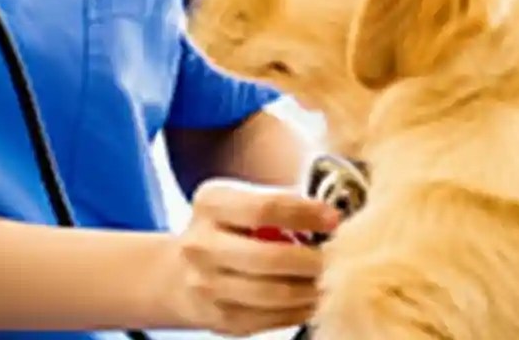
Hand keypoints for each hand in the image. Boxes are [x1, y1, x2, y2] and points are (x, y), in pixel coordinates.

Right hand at [159, 179, 340, 336]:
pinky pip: (272, 318)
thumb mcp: (239, 201)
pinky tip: (310, 297)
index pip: (264, 208)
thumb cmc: (226, 230)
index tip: (333, 219)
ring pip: (274, 293)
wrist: (182, 272)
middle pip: (269, 256)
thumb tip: (332, 216)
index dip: (305, 214)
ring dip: (311, 288)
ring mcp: (207, 285)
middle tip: (337, 257)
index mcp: (209, 204)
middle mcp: (201, 245)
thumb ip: (279, 205)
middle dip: (313, 259)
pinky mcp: (220, 318)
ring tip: (329, 279)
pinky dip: (300, 309)